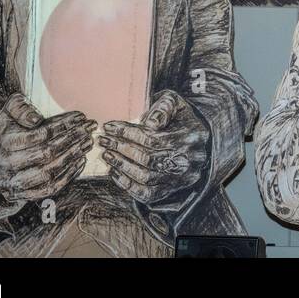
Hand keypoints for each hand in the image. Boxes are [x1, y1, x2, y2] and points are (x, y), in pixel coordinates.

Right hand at [0, 94, 93, 204]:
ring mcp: (11, 183)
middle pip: (45, 154)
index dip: (63, 125)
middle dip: (72, 139)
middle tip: (89, 128)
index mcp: (0, 143)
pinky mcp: (20, 195)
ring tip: (87, 143)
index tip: (81, 116)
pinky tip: (80, 161)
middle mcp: (4, 165)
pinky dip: (67, 177)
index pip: (38, 135)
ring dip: (72, 157)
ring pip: (48, 173)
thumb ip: (19, 108)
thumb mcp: (5, 112)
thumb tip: (36, 119)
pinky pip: (48, 189)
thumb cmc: (3, 130)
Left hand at [101, 90, 209, 205]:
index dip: (128, 133)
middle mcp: (188, 160)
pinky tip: (114, 172)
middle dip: (121, 149)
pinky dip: (127, 184)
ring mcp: (181, 178)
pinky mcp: (171, 190)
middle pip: (149, 159)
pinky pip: (146, 194)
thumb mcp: (176, 103)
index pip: (155, 139)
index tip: (109, 127)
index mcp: (192, 136)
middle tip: (104, 140)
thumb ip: (164, 107)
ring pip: (146, 177)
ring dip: (122, 166)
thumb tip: (150, 123)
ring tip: (107, 154)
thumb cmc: (179, 118)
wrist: (194, 139)